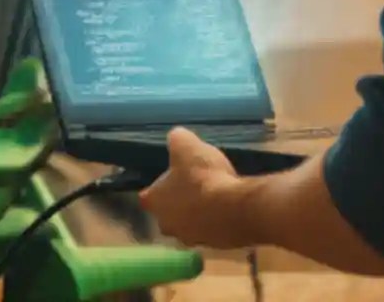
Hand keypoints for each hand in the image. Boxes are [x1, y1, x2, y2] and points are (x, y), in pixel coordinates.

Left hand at [138, 127, 248, 248]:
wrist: (236, 209)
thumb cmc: (203, 178)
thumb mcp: (186, 145)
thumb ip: (177, 139)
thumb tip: (176, 136)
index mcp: (154, 203)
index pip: (147, 196)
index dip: (158, 186)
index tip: (170, 177)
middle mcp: (168, 226)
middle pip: (168, 214)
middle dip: (178, 203)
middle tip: (193, 186)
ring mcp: (191, 239)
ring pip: (190, 225)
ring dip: (198, 214)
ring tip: (214, 197)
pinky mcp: (215, 246)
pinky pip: (211, 232)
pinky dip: (217, 222)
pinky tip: (228, 208)